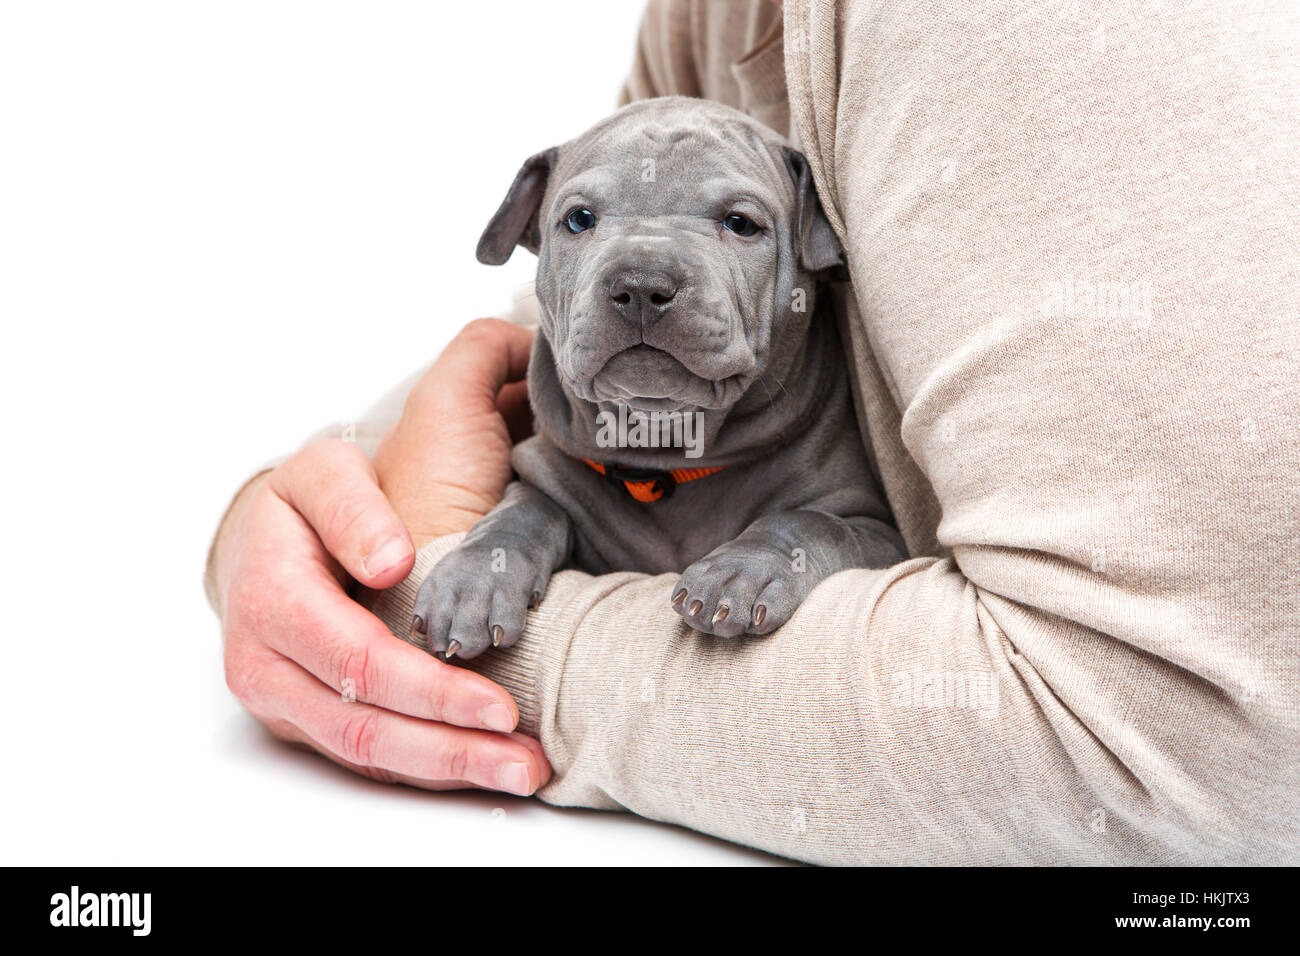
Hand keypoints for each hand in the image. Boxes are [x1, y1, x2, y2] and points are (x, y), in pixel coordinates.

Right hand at [214, 325, 545, 792]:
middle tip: (527, 765)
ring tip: (520, 773)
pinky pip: (368, 757)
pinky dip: (428, 767)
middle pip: (365, 728)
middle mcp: (265, 669)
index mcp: (271, 604)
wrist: (257, 545)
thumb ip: (352, 507)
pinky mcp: (306, 724)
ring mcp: (283, 705)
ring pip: (367, 755)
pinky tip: (483, 765)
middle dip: (451, 752)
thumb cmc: (303, 507)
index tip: (502, 707)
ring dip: (447, 771)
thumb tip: (392, 563)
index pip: (361, 662)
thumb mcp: (322, 474)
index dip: (433, 691)